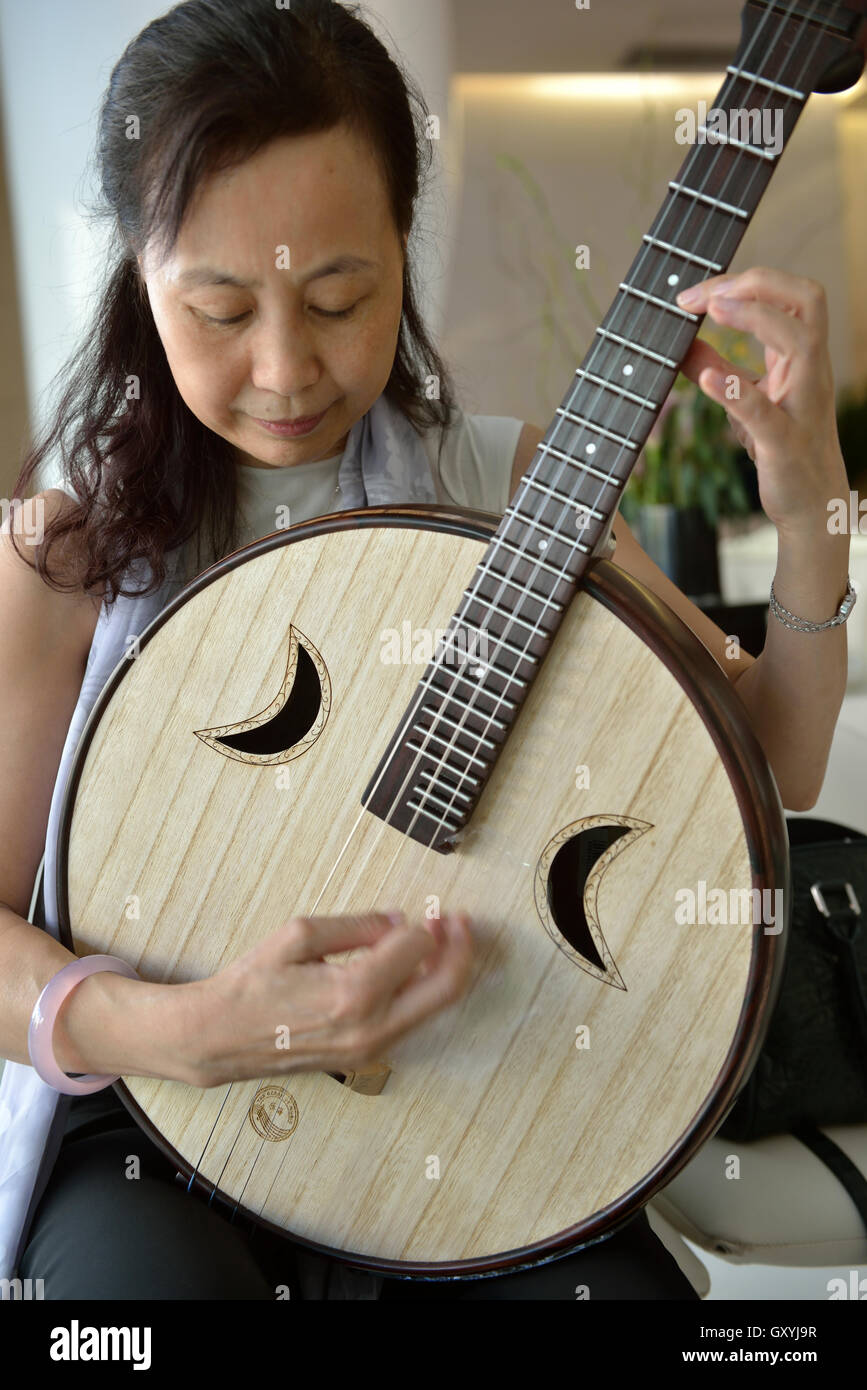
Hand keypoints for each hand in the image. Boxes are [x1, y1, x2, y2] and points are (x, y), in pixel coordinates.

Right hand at [190, 909, 473, 1086]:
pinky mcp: (364, 1059)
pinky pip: (410, 1022)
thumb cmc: (252, 985)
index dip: (428, 924)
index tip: (430, 908)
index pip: (416, 949)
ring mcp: (369, 1049)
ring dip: (444, 971)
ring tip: (441, 940)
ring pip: (432, 1009)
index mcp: (354, 993)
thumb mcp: (299, 935)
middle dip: (460, 949)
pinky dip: (422, 993)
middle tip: (460, 921)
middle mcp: (370, 1028)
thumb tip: (398, 921)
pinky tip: (415, 969)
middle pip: (445, 989)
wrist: (220, 1038)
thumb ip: (356, 926)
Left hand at [675, 266, 848, 538]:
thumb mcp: (746, 401)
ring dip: (755, 317)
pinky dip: (736, 391)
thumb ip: (720, 369)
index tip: (695, 293)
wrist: (810, 505)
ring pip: (800, 341)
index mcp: (801, 357)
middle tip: (707, 294)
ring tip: (713, 310)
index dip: (743, 282)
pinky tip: (706, 379)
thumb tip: (683, 343)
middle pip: (807, 299)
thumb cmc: (782, 448)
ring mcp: (802, 405)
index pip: (788, 294)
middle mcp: (809, 372)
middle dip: (757, 283)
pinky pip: (764, 411)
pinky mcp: (784, 444)